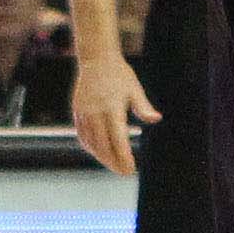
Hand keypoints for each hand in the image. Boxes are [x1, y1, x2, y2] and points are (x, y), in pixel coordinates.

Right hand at [70, 50, 157, 176]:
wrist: (96, 60)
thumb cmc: (119, 75)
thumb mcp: (134, 89)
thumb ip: (143, 106)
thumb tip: (156, 119)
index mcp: (112, 108)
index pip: (118, 139)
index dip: (123, 156)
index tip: (130, 169)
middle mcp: (95, 113)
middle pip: (103, 145)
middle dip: (113, 162)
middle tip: (124, 172)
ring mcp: (84, 113)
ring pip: (91, 143)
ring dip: (102, 157)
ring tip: (114, 166)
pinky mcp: (77, 112)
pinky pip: (83, 136)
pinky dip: (90, 147)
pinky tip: (99, 153)